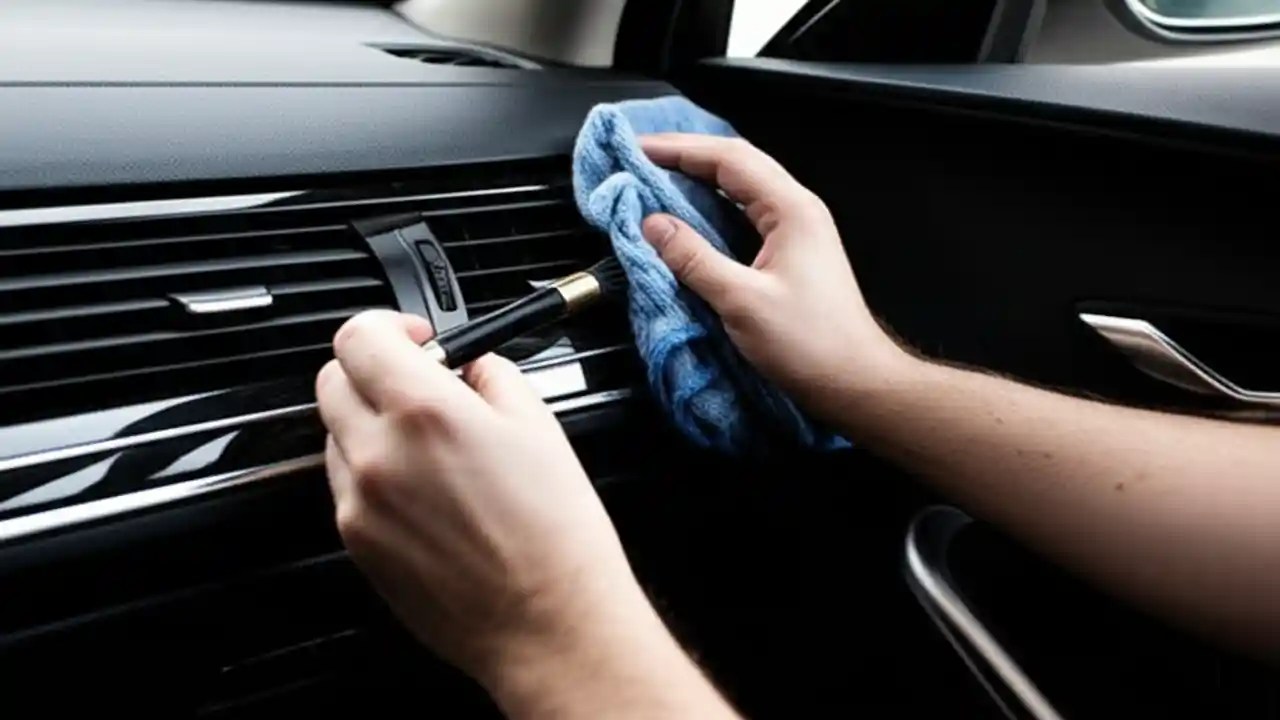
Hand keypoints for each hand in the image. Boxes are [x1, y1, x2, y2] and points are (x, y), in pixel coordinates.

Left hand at [316, 311, 643, 685]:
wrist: (547, 623)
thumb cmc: (554, 536)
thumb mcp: (540, 426)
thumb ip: (491, 377)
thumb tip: (468, 367)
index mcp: (425, 412)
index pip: (359, 336)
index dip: (388, 326)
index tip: (416, 339)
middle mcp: (379, 454)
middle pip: (333, 381)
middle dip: (374, 372)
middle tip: (421, 385)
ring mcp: (359, 503)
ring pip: (336, 435)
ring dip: (371, 424)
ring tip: (431, 448)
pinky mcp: (356, 544)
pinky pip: (347, 486)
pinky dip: (374, 474)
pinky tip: (426, 493)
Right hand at [639, 134, 911, 425]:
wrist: (853, 381)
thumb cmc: (810, 344)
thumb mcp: (741, 301)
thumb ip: (694, 259)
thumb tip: (653, 225)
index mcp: (792, 210)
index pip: (729, 159)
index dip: (680, 149)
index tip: (639, 149)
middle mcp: (797, 211)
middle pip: (736, 165)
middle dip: (687, 157)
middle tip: (641, 159)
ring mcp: (797, 232)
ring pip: (741, 190)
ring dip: (699, 182)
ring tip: (657, 182)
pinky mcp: (791, 255)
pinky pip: (745, 216)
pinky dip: (712, 210)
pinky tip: (688, 220)